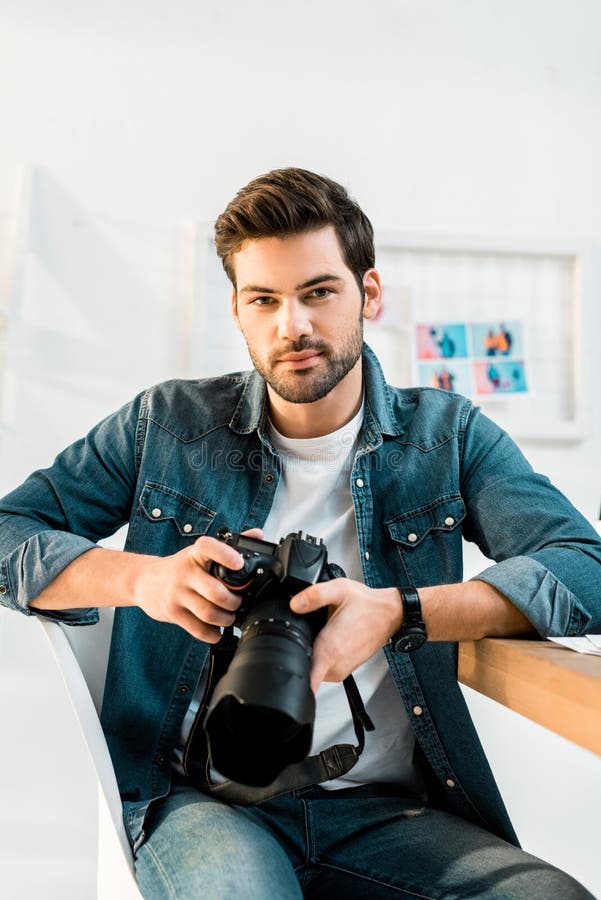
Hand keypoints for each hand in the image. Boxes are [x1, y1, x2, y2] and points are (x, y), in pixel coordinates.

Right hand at [133, 529, 263, 641]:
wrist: (144, 580)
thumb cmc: (179, 567)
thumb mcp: (198, 552)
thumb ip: (228, 545)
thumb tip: (257, 534)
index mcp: (194, 554)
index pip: (208, 547)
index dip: (225, 555)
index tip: (239, 564)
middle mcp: (185, 573)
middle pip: (215, 592)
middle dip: (233, 601)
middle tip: (238, 603)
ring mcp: (177, 594)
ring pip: (208, 613)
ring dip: (225, 619)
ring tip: (229, 617)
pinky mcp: (172, 613)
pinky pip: (197, 629)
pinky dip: (212, 634)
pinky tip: (216, 631)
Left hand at [290, 579, 401, 692]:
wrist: (390, 615)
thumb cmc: (367, 605)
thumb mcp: (339, 590)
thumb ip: (314, 595)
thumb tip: (295, 603)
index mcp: (329, 649)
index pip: (307, 681)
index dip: (293, 675)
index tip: (286, 665)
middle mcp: (335, 665)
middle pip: (303, 669)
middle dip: (299, 653)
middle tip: (311, 630)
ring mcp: (341, 670)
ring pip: (313, 669)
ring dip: (311, 654)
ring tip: (323, 632)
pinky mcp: (345, 670)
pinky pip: (323, 668)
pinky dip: (321, 655)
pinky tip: (329, 638)